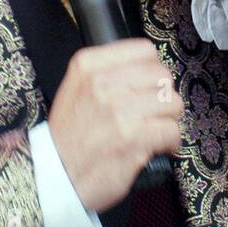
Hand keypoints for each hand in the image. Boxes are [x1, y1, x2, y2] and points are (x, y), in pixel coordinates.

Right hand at [46, 40, 183, 212]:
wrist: (55, 175)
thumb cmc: (69, 135)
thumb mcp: (75, 88)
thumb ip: (106, 71)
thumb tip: (146, 67)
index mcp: (89, 66)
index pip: (144, 51)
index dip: (152, 70)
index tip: (149, 86)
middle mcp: (104, 83)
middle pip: (162, 76)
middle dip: (164, 95)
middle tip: (155, 111)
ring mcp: (120, 111)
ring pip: (172, 103)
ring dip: (169, 118)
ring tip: (157, 129)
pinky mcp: (134, 138)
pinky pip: (172, 130)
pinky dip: (171, 141)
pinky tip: (161, 146)